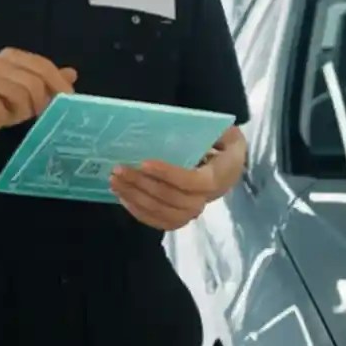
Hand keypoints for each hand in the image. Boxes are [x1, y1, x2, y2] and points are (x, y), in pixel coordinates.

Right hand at [0, 48, 76, 143]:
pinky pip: (1, 108)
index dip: (59, 84)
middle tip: (39, 113)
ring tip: (14, 113)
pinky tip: (0, 117)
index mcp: (11, 55)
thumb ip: (49, 81)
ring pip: (19, 95)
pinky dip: (5, 116)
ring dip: (22, 110)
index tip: (69, 101)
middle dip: (41, 101)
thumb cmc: (3, 103)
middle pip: (34, 82)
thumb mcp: (30, 92)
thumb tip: (72, 74)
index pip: (43, 66)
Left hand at [111, 126, 246, 230]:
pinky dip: (139, 212)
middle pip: (172, 198)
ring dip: (136, 198)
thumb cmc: (223, 147)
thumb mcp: (224, 133)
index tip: (144, 163)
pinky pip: (159, 222)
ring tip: (115, 183)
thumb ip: (213, 130)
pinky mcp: (180, 218)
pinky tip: (123, 197)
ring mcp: (192, 212)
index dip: (167, 174)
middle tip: (118, 170)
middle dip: (143, 185)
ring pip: (163, 213)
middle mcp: (205, 199)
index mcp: (217, 176)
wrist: (230, 168)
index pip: (191, 181)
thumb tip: (188, 124)